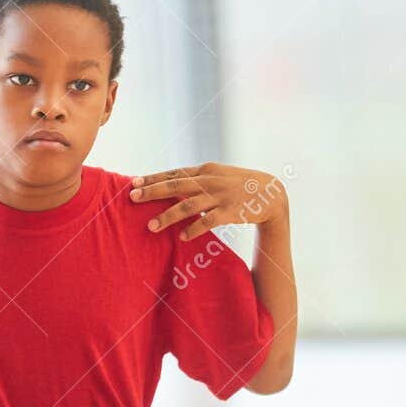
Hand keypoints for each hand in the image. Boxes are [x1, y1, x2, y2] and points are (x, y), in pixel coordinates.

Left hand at [129, 163, 289, 241]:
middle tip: (132, 198)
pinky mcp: (231, 211)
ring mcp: (221, 196)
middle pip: (176, 185)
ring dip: (168, 215)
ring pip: (188, 205)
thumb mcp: (220, 176)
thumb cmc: (241, 186)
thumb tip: (173, 185)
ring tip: (151, 226)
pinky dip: (194, 229)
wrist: (272, 194)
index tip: (133, 183)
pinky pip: (208, 221)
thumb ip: (199, 179)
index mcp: (206, 170)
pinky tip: (182, 236)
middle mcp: (211, 180)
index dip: (153, 178)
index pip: (174, 173)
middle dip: (152, 192)